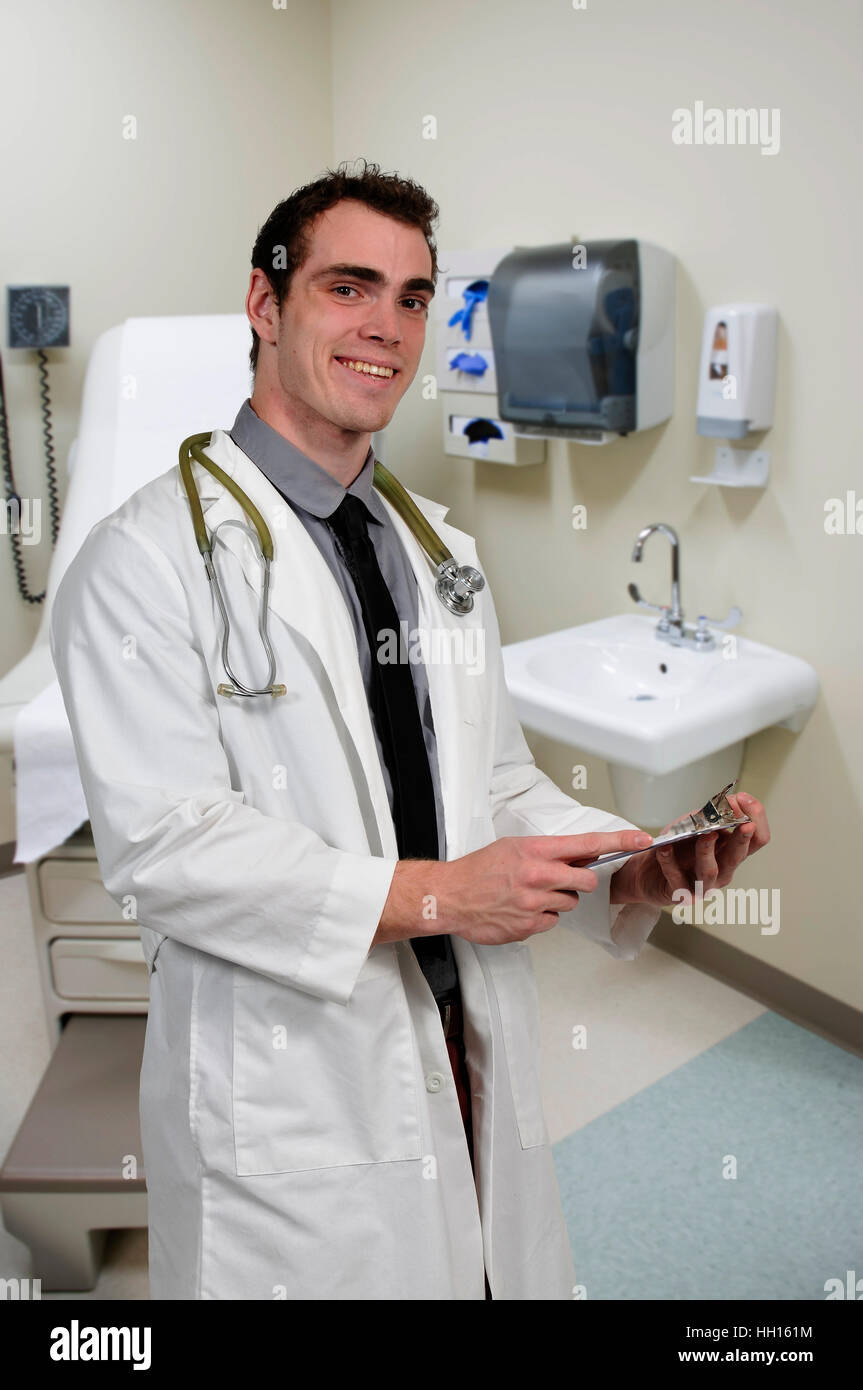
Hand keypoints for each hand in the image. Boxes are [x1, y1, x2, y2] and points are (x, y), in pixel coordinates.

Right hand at [375, 828, 652, 946]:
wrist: (449, 896)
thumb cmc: (478, 869)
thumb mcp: (513, 847)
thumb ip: (547, 852)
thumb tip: (580, 855)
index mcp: (535, 850)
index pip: (587, 843)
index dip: (619, 840)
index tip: (642, 838)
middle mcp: (538, 876)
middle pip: (586, 882)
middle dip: (578, 882)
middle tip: (557, 880)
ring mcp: (534, 904)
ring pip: (568, 904)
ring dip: (555, 901)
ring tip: (527, 895)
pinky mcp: (529, 927)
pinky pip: (551, 923)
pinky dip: (540, 918)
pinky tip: (519, 910)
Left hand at [609, 792, 769, 908]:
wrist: (651, 873)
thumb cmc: (678, 848)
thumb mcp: (693, 826)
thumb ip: (710, 815)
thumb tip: (727, 802)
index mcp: (731, 851)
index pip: (757, 839)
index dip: (756, 819)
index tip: (744, 799)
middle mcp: (723, 870)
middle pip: (738, 855)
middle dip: (742, 838)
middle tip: (746, 824)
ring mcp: (703, 885)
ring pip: (710, 870)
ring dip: (707, 850)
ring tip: (705, 834)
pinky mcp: (681, 894)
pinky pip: (676, 879)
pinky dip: (670, 862)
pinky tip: (665, 849)